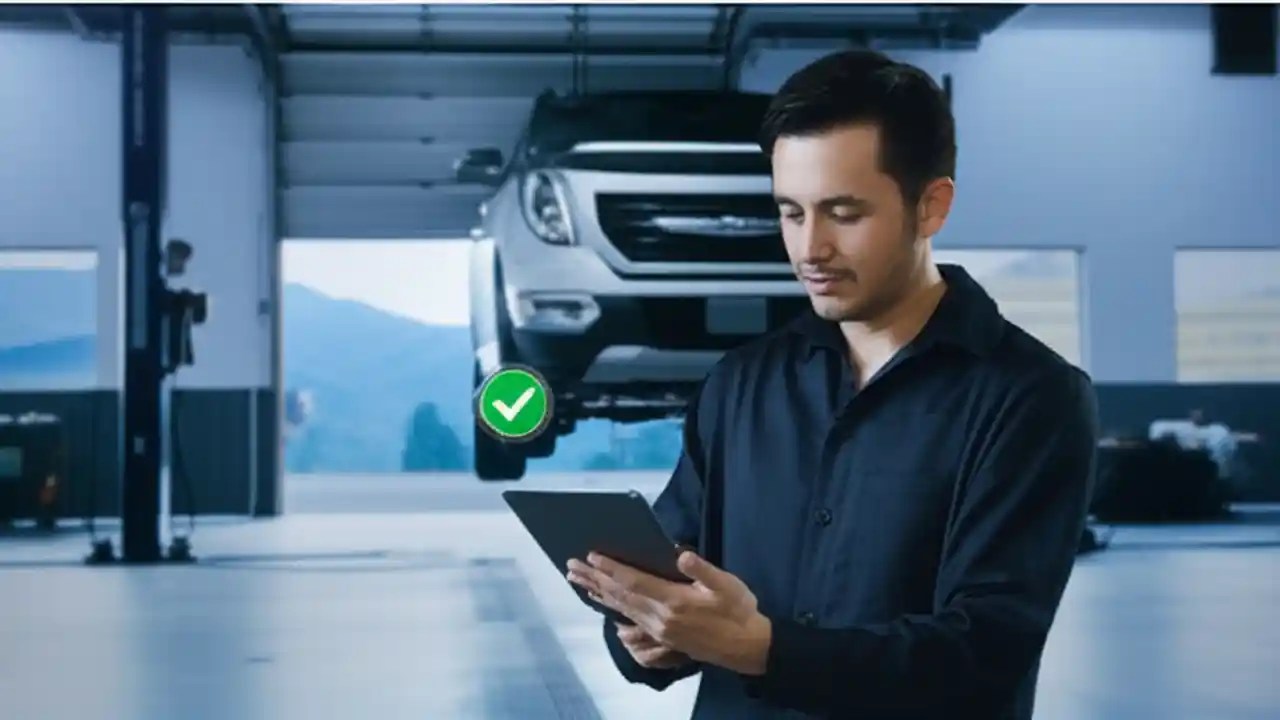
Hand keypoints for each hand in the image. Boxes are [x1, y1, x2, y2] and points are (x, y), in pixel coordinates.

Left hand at [567, 550, 771, 675]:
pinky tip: (603, 602)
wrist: (747, 646)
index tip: (592, 555)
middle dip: (594, 579)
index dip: (612, 568)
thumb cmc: (738, 610)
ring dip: (598, 592)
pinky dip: (612, 607)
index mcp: (674, 601)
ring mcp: (659, 630)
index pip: (634, 582)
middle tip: (571, 565)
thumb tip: (681, 554)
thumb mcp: (727, 585)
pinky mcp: (661, 637)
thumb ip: (702, 570)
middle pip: (620, 595)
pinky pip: (629, 619)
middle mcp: (660, 617)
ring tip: (578, 580)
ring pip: (621, 608)